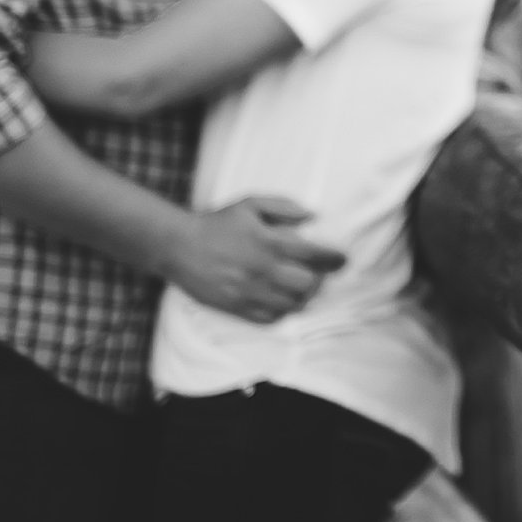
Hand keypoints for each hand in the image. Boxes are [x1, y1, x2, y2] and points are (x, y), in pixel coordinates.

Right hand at [165, 197, 346, 323]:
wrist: (179, 246)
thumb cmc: (217, 223)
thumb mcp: (250, 203)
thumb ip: (283, 207)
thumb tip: (312, 215)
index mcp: (268, 243)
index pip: (313, 256)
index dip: (333, 258)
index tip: (343, 259)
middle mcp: (262, 271)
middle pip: (307, 285)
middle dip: (318, 279)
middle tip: (317, 273)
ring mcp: (249, 293)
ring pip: (292, 305)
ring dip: (302, 297)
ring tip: (300, 287)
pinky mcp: (237, 308)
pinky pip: (270, 318)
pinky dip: (282, 311)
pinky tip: (281, 300)